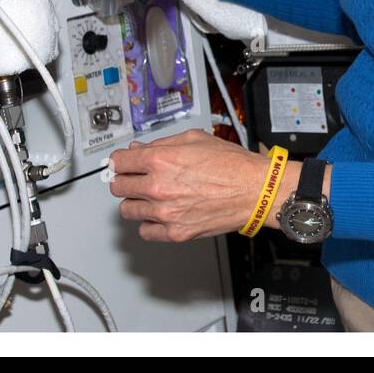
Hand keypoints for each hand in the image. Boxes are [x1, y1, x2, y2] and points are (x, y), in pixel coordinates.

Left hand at [108, 129, 278, 242]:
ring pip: (127, 210)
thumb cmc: (232, 164)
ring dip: (135, 202)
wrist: (255, 190)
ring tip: (150, 197)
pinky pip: (145, 231)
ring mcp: (165, 212)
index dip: (120, 161)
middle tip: (135, 179)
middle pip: (118, 187)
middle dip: (125, 180)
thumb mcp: (195, 139)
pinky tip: (159, 214)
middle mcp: (158, 186)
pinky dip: (149, 224)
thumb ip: (162, 144)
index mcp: (160, 160)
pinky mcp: (175, 233)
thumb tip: (140, 149)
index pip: (119, 162)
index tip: (122, 164)